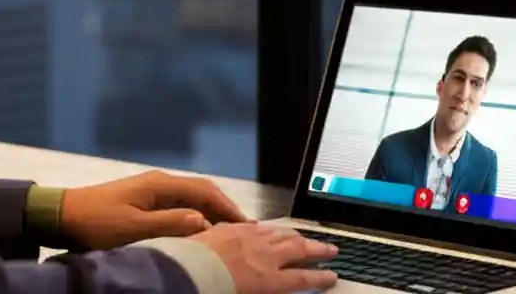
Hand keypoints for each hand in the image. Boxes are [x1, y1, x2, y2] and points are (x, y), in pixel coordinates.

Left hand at [60, 170, 248, 249]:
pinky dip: (195, 217)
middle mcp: (160, 183)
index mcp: (161, 185)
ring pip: (192, 200)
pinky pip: (179, 207)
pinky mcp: (144, 202)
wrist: (61, 215)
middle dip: (225, 209)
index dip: (228, 208)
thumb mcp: (133, 227)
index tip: (247, 225)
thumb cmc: (96, 223)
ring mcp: (152, 191)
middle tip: (245, 229)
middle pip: (203, 193)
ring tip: (228, 233)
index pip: (205, 192)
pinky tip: (199, 232)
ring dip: (211, 214)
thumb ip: (169, 223)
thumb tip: (203, 221)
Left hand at [192, 224, 338, 293]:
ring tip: (304, 238)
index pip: (302, 279)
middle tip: (332, 249)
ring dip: (296, 236)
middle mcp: (264, 257)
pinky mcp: (230, 229)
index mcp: (268, 280)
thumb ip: (263, 289)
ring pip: (279, 234)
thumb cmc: (209, 293)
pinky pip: (255, 228)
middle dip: (318, 250)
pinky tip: (268, 230)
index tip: (332, 275)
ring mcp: (248, 240)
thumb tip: (271, 287)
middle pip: (298, 250)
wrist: (183, 272)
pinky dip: (267, 230)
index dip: (319, 278)